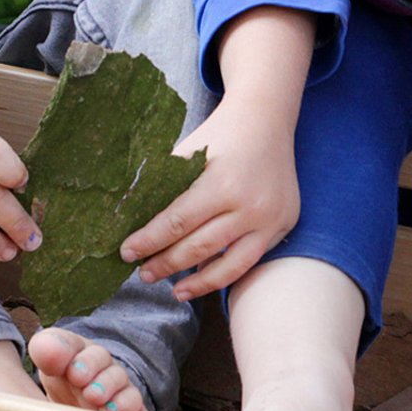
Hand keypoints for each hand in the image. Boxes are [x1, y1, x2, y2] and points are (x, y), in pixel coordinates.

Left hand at [118, 97, 299, 299]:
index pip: (177, 223)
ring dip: (198, 283)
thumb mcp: (188, 153)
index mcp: (222, 183)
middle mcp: (250, 206)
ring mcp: (272, 219)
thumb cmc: (220, 135)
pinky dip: (225, 271)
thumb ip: (166, 187)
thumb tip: (132, 223)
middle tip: (144, 274)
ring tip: (174, 291)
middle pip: (199, 248)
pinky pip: (251, 258)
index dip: (149, 242)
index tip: (127, 253)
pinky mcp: (285, 224)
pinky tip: (204, 276)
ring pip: (230, 266)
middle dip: (166, 264)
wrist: (267, 120)